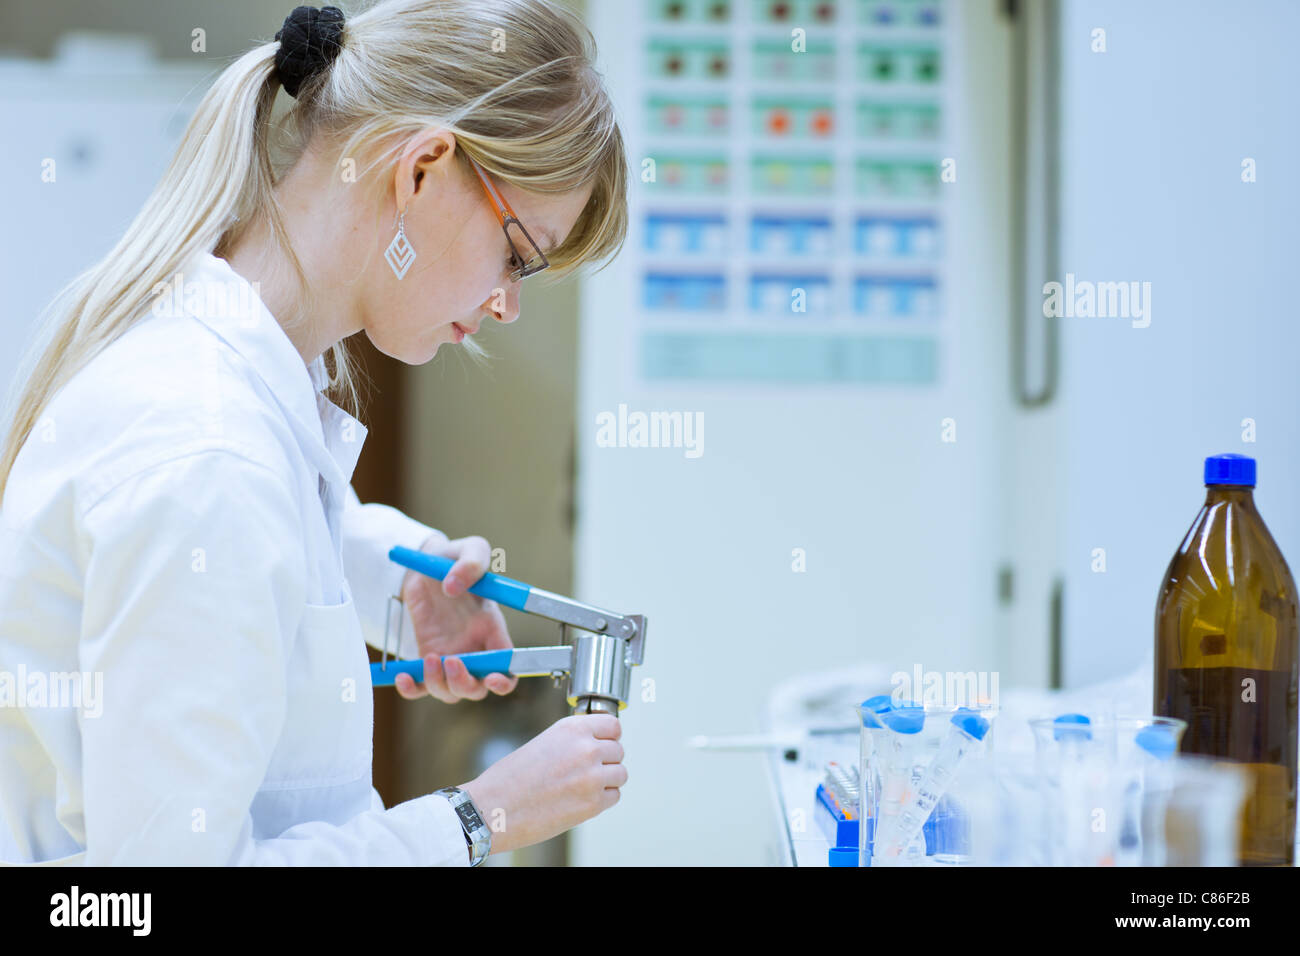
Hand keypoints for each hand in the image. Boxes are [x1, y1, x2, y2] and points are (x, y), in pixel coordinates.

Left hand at [394, 532, 518, 702]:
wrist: (423, 565)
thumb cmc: (453, 557)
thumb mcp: (469, 548)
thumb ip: (471, 563)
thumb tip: (454, 586)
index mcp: (492, 629)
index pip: (508, 668)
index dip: (504, 680)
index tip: (491, 677)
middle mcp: (474, 648)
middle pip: (478, 687)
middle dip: (466, 683)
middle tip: (451, 660)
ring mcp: (449, 655)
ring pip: (450, 692)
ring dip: (440, 683)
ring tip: (429, 658)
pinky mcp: (425, 657)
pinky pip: (420, 686)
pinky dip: (412, 689)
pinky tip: (403, 675)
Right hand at [460, 714, 625, 854]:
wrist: (492, 809)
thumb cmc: (509, 778)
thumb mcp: (544, 742)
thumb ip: (572, 740)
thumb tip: (596, 743)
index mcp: (572, 729)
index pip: (613, 725)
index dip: (608, 735)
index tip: (603, 742)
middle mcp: (586, 749)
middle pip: (618, 750)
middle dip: (606, 760)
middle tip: (586, 770)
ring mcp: (592, 777)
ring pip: (620, 774)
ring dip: (607, 780)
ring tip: (583, 785)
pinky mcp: (593, 804)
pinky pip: (614, 796)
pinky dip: (602, 799)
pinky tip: (581, 799)